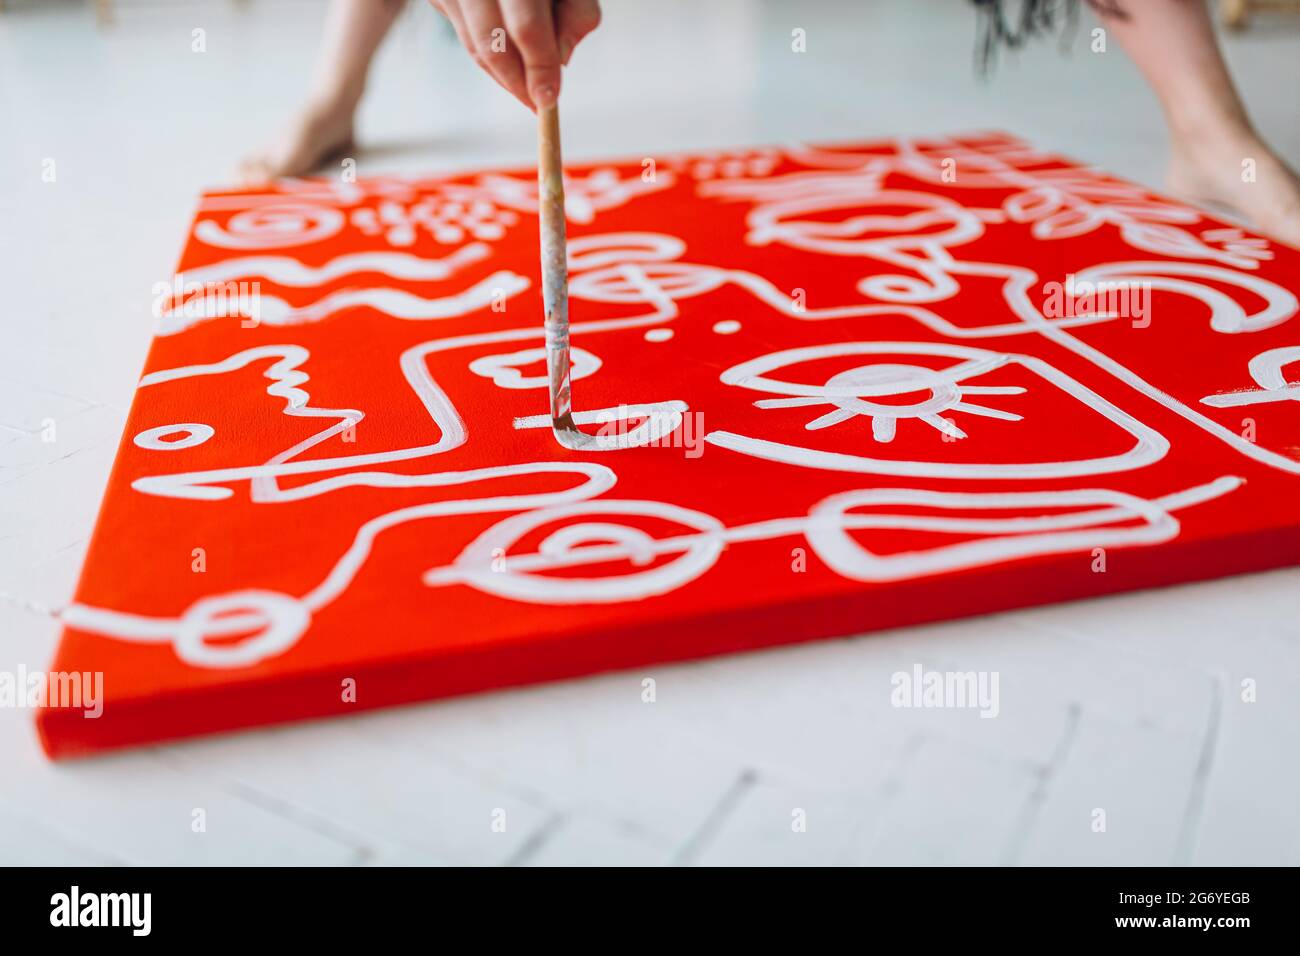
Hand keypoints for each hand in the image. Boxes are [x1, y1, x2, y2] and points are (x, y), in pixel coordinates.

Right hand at [429, 0, 601, 110]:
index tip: (550, 99)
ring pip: (474, 47)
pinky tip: (512, 65)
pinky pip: (465, 36)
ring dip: (504, 77)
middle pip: (491, 45)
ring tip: (528, 89)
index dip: (540, 68)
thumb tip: (562, 60)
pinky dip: (490, 58)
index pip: (526, 28)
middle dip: (517, 84)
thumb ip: (577, 12)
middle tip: (538, 104)